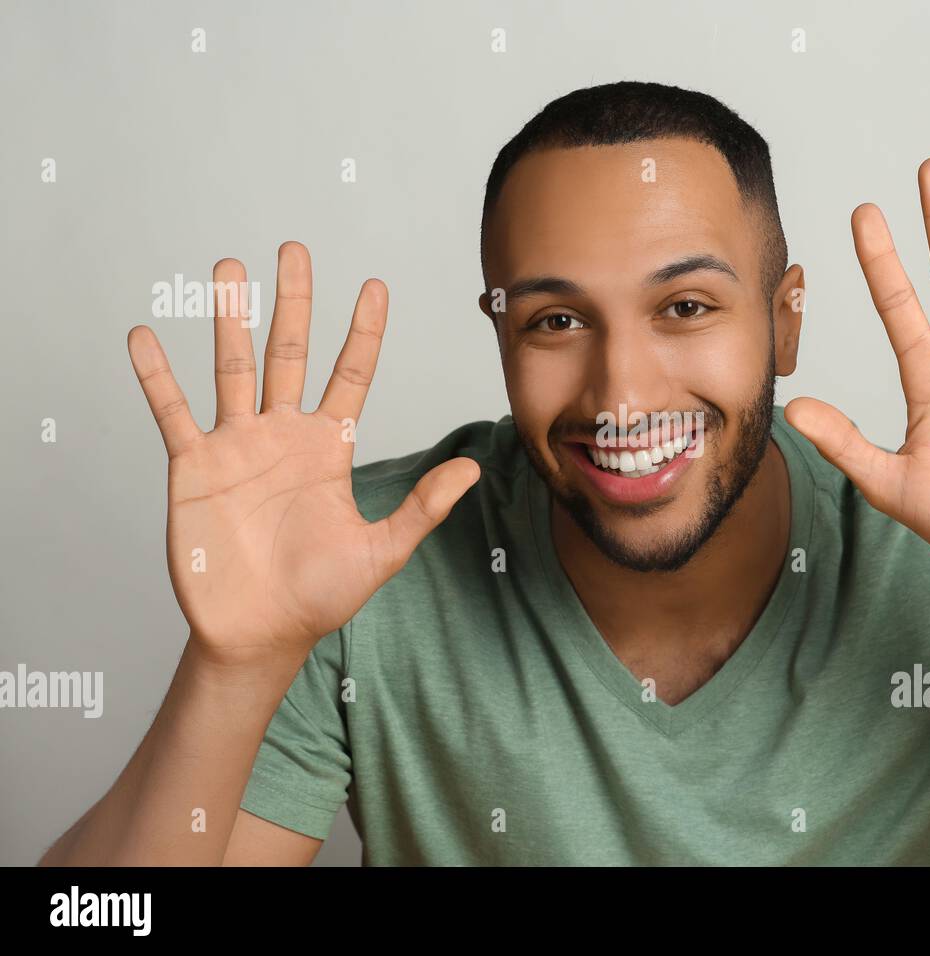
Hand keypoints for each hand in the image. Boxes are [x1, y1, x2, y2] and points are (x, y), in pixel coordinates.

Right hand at [127, 242, 479, 666]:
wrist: (261, 634)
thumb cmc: (321, 595)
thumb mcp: (383, 550)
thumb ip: (423, 506)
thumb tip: (473, 469)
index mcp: (330, 449)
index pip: (351, 375)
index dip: (364, 332)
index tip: (375, 286)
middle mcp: (283, 436)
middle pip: (290, 354)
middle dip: (294, 302)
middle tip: (294, 249)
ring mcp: (237, 447)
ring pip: (232, 368)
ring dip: (228, 318)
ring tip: (227, 269)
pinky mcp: (193, 468)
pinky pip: (173, 413)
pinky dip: (158, 377)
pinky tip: (146, 336)